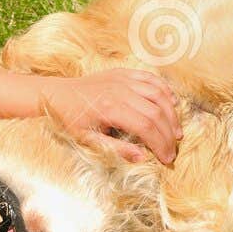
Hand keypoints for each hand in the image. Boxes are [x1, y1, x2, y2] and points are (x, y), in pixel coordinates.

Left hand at [40, 68, 181, 162]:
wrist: (56, 94)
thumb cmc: (69, 119)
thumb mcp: (88, 140)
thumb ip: (116, 149)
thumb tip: (142, 158)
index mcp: (111, 108)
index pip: (146, 127)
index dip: (160, 144)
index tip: (166, 159)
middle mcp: (120, 91)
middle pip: (156, 112)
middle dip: (168, 133)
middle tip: (173, 149)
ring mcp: (123, 79)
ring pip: (158, 94)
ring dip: (171, 113)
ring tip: (176, 131)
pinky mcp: (123, 73)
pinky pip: (151, 79)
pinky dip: (165, 90)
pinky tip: (172, 102)